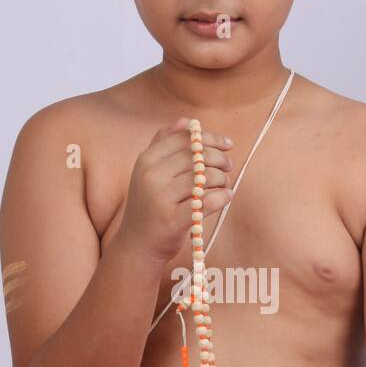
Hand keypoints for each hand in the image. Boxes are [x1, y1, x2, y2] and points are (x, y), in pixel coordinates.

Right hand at [118, 118, 234, 264]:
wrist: (137, 246)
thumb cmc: (149, 206)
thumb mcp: (149, 172)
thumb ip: (163, 144)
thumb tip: (186, 120)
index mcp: (146, 160)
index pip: (185, 139)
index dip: (210, 138)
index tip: (227, 144)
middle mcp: (151, 176)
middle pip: (197, 156)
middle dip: (219, 158)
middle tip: (228, 165)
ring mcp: (161, 198)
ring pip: (205, 177)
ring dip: (222, 179)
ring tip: (225, 185)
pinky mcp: (174, 220)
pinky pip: (208, 201)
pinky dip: (223, 197)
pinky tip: (226, 197)